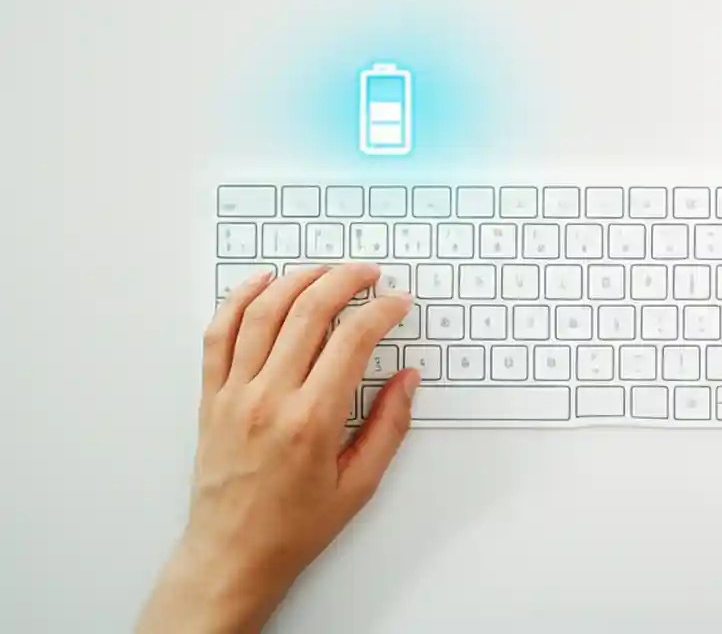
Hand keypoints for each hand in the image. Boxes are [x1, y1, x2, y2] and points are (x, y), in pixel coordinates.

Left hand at [138, 264, 418, 632]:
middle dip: (345, 281)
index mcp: (312, 421)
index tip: (398, 303)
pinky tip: (261, 282)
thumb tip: (407, 379)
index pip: (352, 341)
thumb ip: (388, 426)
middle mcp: (270, 399)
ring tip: (325, 270)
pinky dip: (239, 299)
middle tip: (368, 273)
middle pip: (308, 313)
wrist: (232, 555)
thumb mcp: (359, 484)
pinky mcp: (210, 396)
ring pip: (263, 313)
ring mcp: (234, 394)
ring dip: (298, 280)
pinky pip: (219, 333)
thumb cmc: (295, 526)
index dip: (382, 312)